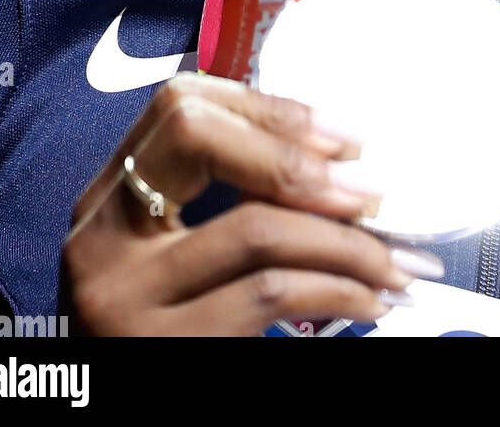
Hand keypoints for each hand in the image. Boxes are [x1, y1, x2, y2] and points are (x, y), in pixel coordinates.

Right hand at [61, 72, 442, 334]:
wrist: (120, 409)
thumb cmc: (167, 329)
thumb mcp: (169, 254)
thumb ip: (221, 201)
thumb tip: (341, 164)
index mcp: (106, 196)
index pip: (179, 104)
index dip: (267, 108)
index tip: (341, 136)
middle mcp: (102, 235)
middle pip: (201, 140)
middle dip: (301, 158)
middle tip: (372, 191)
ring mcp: (124, 293)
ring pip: (256, 226)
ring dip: (347, 240)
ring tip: (397, 262)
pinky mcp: (163, 344)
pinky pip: (269, 293)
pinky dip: (337, 289)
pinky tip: (370, 300)